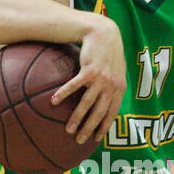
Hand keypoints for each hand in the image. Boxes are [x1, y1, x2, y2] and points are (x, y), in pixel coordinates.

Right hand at [52, 17, 125, 145]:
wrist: (104, 32)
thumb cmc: (108, 51)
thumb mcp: (116, 70)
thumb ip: (112, 84)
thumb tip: (104, 99)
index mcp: (119, 88)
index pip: (112, 113)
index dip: (104, 127)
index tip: (96, 139)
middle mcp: (111, 86)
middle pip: (99, 113)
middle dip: (90, 128)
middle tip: (80, 140)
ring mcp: (101, 79)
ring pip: (87, 103)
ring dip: (77, 118)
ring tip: (68, 130)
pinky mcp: (89, 70)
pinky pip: (75, 86)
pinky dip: (64, 94)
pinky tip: (54, 102)